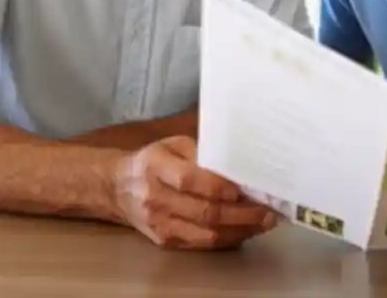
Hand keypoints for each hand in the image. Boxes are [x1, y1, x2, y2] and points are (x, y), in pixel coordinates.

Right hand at [110, 136, 276, 249]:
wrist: (118, 188)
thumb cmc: (153, 161)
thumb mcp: (173, 144)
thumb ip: (202, 153)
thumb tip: (238, 166)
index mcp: (156, 166)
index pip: (189, 180)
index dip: (219, 187)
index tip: (244, 189)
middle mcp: (156, 197)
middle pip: (203, 211)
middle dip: (241, 214)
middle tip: (268, 211)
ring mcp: (160, 223)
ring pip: (206, 233)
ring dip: (240, 230)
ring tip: (264, 222)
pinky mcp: (165, 240)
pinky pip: (202, 243)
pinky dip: (227, 238)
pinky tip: (245, 230)